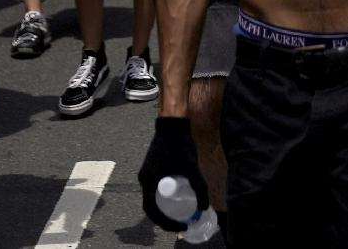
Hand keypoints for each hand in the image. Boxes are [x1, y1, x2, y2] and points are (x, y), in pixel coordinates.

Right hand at [139, 117, 207, 232]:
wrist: (172, 123)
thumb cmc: (179, 144)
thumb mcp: (191, 168)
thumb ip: (199, 186)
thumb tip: (204, 206)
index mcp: (148, 181)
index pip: (152, 211)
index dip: (165, 222)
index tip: (179, 225)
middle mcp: (144, 179)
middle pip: (151, 206)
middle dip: (165, 218)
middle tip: (180, 222)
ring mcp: (146, 174)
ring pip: (153, 198)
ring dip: (164, 208)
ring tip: (180, 212)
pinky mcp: (152, 169)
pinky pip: (156, 189)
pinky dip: (164, 198)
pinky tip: (177, 197)